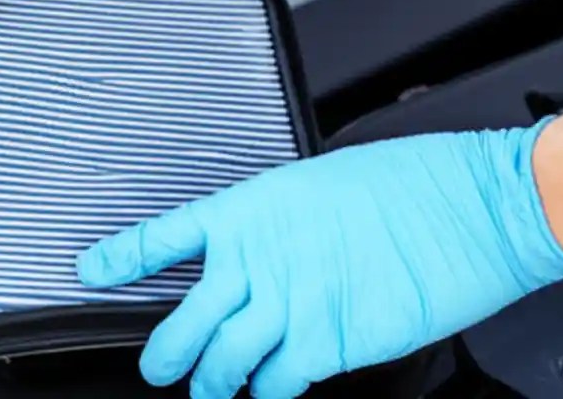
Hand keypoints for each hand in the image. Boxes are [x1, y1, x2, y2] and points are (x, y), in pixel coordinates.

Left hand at [77, 123, 562, 398]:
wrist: (469, 207)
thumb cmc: (409, 185)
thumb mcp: (321, 187)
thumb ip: (280, 228)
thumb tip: (265, 254)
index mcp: (250, 210)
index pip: (165, 236)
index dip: (123, 258)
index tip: (94, 270)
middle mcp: (258, 260)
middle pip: (184, 322)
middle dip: (166, 354)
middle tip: (160, 368)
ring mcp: (288, 306)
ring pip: (222, 364)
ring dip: (213, 384)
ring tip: (213, 392)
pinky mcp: (325, 345)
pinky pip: (276, 385)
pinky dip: (268, 394)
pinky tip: (271, 392)